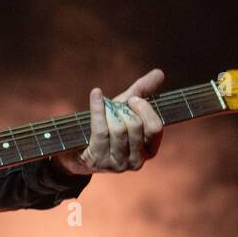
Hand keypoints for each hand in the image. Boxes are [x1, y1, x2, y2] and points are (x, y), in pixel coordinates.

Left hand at [51, 69, 165, 175]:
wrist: (78, 149)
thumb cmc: (107, 127)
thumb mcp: (126, 109)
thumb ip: (143, 92)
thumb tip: (159, 72)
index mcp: (150, 150)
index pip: (155, 127)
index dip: (144, 109)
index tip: (133, 99)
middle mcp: (137, 161)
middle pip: (135, 125)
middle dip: (124, 108)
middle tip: (115, 104)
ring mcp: (117, 164)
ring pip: (118, 128)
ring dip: (109, 111)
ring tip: (103, 107)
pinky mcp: (98, 160)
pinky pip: (100, 130)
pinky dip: (97, 108)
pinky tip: (96, 94)